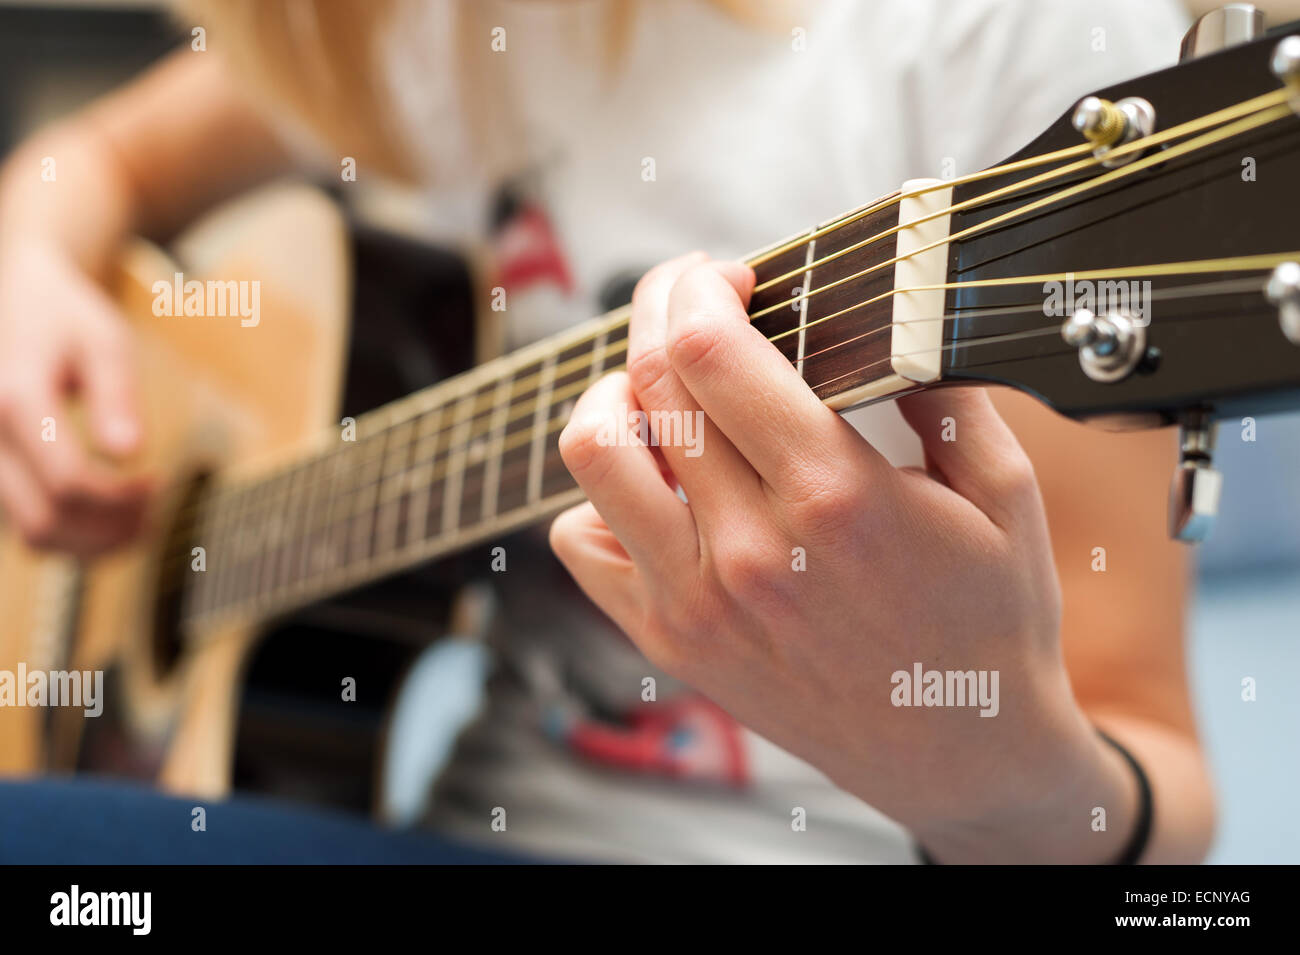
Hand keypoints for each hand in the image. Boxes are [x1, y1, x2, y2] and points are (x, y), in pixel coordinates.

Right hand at [0, 239, 150, 555]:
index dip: (120, 499)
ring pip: (33, 536)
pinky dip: (72, 536)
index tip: (155, 483)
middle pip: (46, 521)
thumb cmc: (66, 319)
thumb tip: (129, 452)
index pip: (68, 481)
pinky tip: (110, 518)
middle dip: (109, 528)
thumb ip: (117, 395)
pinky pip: (27, 527)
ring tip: (138, 518)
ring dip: (93, 543)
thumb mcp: (105, 342)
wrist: (18, 300)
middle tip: (152, 508)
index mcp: (15, 400)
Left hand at [550, 252, 1138, 861]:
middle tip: (687, 298)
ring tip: (657, 387)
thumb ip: (949, 394)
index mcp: (836, 495)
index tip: (723, 273)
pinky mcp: (671, 641)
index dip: (699, 286)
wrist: (961, 755)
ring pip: (593, 454)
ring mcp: (700, 599)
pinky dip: (598, 494)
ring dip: (614, 394)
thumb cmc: (987, 626)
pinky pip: (579, 544)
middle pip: (651, 383)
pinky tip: (651, 484)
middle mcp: (752, 547)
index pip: (712, 352)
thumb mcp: (1005, 497)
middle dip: (658, 310)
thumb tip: (898, 311)